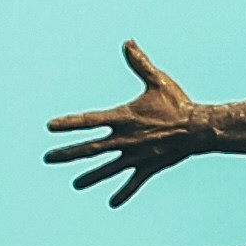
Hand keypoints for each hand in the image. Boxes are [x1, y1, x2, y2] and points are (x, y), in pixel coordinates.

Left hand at [45, 42, 204, 206]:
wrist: (198, 129)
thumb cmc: (177, 103)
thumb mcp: (157, 81)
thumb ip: (139, 64)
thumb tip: (127, 42)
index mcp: (123, 118)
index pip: (89, 121)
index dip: (68, 124)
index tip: (49, 127)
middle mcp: (125, 139)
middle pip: (90, 149)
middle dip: (68, 154)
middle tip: (47, 159)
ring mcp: (136, 156)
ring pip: (107, 169)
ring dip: (90, 177)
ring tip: (76, 184)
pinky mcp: (148, 167)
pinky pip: (133, 183)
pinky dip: (123, 193)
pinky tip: (112, 203)